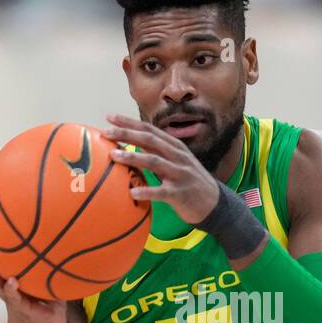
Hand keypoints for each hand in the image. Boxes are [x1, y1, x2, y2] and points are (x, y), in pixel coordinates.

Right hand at [0, 218, 66, 322]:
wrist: (53, 322)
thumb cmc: (49, 292)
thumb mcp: (50, 267)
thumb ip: (51, 249)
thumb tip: (62, 221)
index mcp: (5, 268)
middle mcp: (2, 279)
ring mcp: (8, 294)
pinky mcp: (19, 307)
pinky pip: (12, 297)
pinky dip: (12, 288)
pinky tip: (13, 281)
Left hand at [103, 113, 219, 224]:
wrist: (215, 204)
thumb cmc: (188, 183)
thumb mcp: (175, 163)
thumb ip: (156, 154)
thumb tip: (130, 146)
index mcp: (174, 147)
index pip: (149, 129)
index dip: (129, 122)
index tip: (109, 118)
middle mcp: (178, 156)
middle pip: (150, 140)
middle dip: (127, 133)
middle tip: (106, 132)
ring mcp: (180, 174)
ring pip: (155, 161)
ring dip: (134, 157)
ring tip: (114, 156)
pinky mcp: (181, 193)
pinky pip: (162, 192)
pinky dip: (147, 191)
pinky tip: (132, 192)